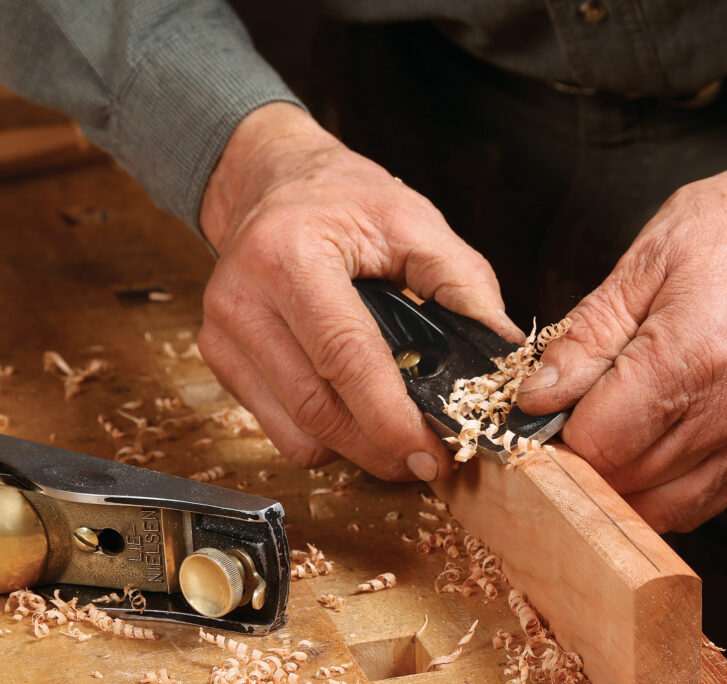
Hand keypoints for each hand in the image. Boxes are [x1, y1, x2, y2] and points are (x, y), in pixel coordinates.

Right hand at [198, 103, 519, 481]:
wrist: (271, 180)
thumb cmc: (345, 199)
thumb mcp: (416, 223)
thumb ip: (466, 288)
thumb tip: (506, 355)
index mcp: (291, 255)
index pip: (345, 357)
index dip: (391, 418)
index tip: (433, 453)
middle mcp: (244, 297)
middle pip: (318, 409)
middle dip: (381, 448)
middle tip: (430, 459)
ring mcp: (224, 333)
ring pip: (297, 432)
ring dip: (355, 450)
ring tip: (398, 435)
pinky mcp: (220, 359)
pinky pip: (280, 428)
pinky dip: (325, 436)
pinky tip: (355, 413)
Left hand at [517, 99, 726, 530]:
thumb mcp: (642, 263)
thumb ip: (585, 338)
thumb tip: (535, 397)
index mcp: (688, 357)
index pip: (596, 444)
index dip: (558, 432)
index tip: (548, 406)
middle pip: (623, 482)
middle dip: (584, 458)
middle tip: (574, 412)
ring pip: (658, 507)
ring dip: (619, 481)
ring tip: (611, 426)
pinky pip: (699, 502)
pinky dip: (660, 489)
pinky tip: (648, 444)